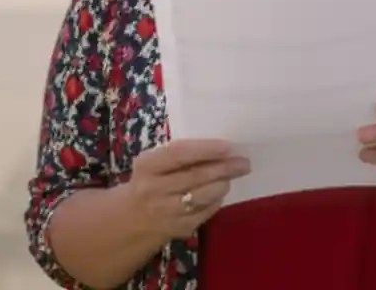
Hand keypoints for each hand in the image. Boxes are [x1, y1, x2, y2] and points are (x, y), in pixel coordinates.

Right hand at [122, 139, 250, 239]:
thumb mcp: (155, 163)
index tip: (228, 146)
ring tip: (230, 178)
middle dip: (224, 168)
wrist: (131, 218)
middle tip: (244, 163)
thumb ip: (179, 154)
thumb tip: (221, 147)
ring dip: (222, 185)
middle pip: (195, 177)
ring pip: (203, 197)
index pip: (178, 154)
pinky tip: (219, 194)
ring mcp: (164, 212)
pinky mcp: (177, 229)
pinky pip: (204, 213)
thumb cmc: (151, 180)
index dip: (205, 150)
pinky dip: (216, 202)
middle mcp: (153, 189)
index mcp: (147, 166)